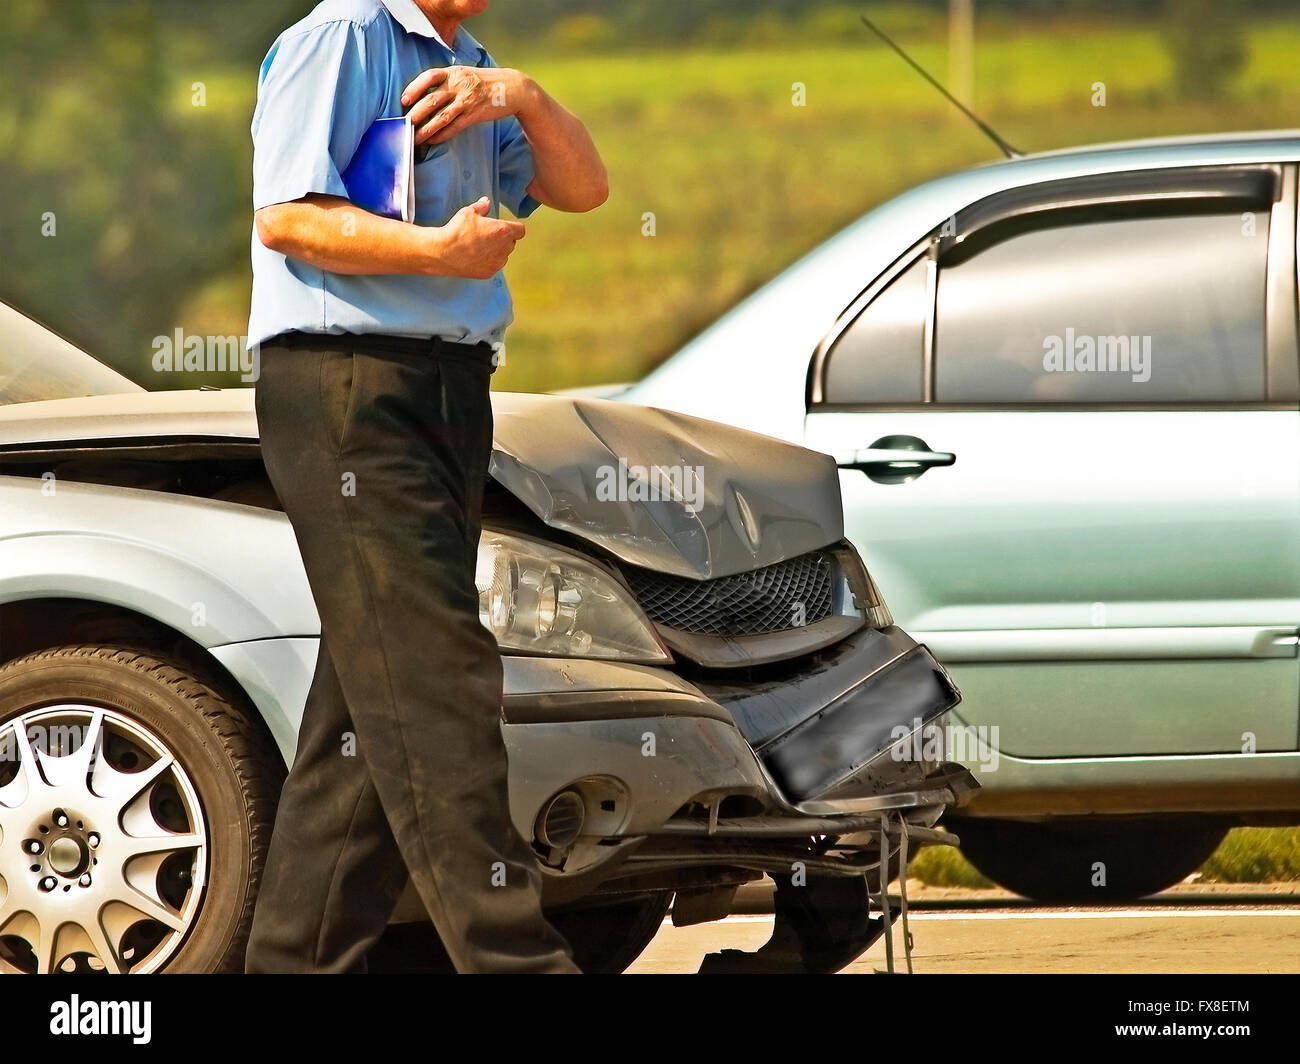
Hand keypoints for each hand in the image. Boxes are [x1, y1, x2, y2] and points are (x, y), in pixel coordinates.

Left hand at [401, 66, 529, 146]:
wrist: (512, 88)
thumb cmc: (485, 82)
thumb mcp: (465, 73)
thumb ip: (447, 80)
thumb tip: (426, 94)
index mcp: (453, 72)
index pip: (429, 77)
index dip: (414, 88)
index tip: (404, 100)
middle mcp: (459, 85)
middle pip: (431, 100)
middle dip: (415, 114)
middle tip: (404, 125)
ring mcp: (467, 101)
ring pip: (441, 117)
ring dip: (426, 130)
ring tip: (414, 138)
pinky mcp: (475, 115)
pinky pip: (454, 127)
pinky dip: (441, 135)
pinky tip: (432, 141)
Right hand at [430, 196, 524, 278]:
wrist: (444, 252)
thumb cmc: (457, 231)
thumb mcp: (469, 212)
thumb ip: (482, 207)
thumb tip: (486, 202)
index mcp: (503, 231)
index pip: (521, 230)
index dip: (514, 228)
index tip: (505, 227)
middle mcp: (505, 248)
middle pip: (512, 243)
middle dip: (504, 239)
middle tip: (488, 236)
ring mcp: (498, 262)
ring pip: (503, 255)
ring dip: (497, 251)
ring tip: (480, 247)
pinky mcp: (489, 272)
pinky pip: (494, 266)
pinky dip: (488, 262)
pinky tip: (475, 257)